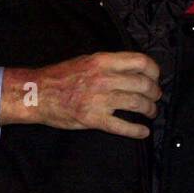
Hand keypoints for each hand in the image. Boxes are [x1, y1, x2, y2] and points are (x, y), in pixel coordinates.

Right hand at [0, 52, 161, 138]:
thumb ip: (109, 64)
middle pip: (143, 84)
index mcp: (103, 61)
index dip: (154, 71)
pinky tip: (143, 132)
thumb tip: (132, 69)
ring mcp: (100, 100)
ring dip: (150, 109)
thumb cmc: (60, 77)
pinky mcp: (94, 119)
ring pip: (137, 104)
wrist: (37, 93)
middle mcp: (104, 79)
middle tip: (155, 97)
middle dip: (155, 92)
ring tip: (150, 112)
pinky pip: (123, 126)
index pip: (141, 62)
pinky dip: (137, 131)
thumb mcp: (86, 60)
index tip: (156, 77)